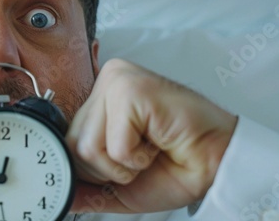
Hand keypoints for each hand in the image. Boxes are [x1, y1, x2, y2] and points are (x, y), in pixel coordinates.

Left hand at [66, 59, 237, 213]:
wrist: (217, 166)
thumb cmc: (177, 166)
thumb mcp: (120, 184)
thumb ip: (86, 188)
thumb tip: (60, 197)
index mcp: (101, 98)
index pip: (67, 141)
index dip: (90, 167)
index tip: (115, 172)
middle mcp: (107, 82)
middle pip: (72, 145)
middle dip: (107, 168)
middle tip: (142, 157)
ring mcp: (118, 80)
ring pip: (87, 146)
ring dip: (123, 165)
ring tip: (150, 149)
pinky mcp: (132, 89)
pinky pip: (113, 145)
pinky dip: (136, 158)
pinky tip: (158, 143)